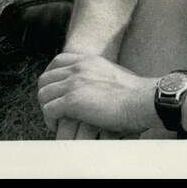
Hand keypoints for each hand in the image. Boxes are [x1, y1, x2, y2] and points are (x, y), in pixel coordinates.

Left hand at [37, 53, 157, 136]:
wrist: (142, 100)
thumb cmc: (137, 95)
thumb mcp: (115, 76)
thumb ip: (101, 78)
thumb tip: (103, 90)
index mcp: (88, 61)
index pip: (58, 61)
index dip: (52, 76)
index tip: (55, 89)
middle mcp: (77, 69)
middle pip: (46, 78)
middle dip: (46, 93)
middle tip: (52, 108)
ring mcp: (73, 84)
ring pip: (44, 94)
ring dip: (46, 108)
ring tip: (54, 120)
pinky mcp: (72, 101)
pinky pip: (49, 109)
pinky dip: (50, 119)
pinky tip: (57, 126)